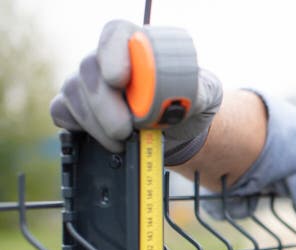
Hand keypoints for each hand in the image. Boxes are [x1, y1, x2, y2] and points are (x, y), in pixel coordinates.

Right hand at [50, 20, 221, 162]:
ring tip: (125, 140)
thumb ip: (196, 91)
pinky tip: (110, 142)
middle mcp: (105, 58)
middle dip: (105, 104)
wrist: (179, 130)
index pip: (115, 34)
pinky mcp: (74, 107)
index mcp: (137, 44)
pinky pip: (62, 113)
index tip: (120, 79)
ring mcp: (86, 82)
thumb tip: (180, 98)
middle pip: (89, 69)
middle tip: (124, 128)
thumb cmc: (189, 103)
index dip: (113, 54)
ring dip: (98, 124)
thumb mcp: (205, 94)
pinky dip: (83, 131)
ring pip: (74, 94)